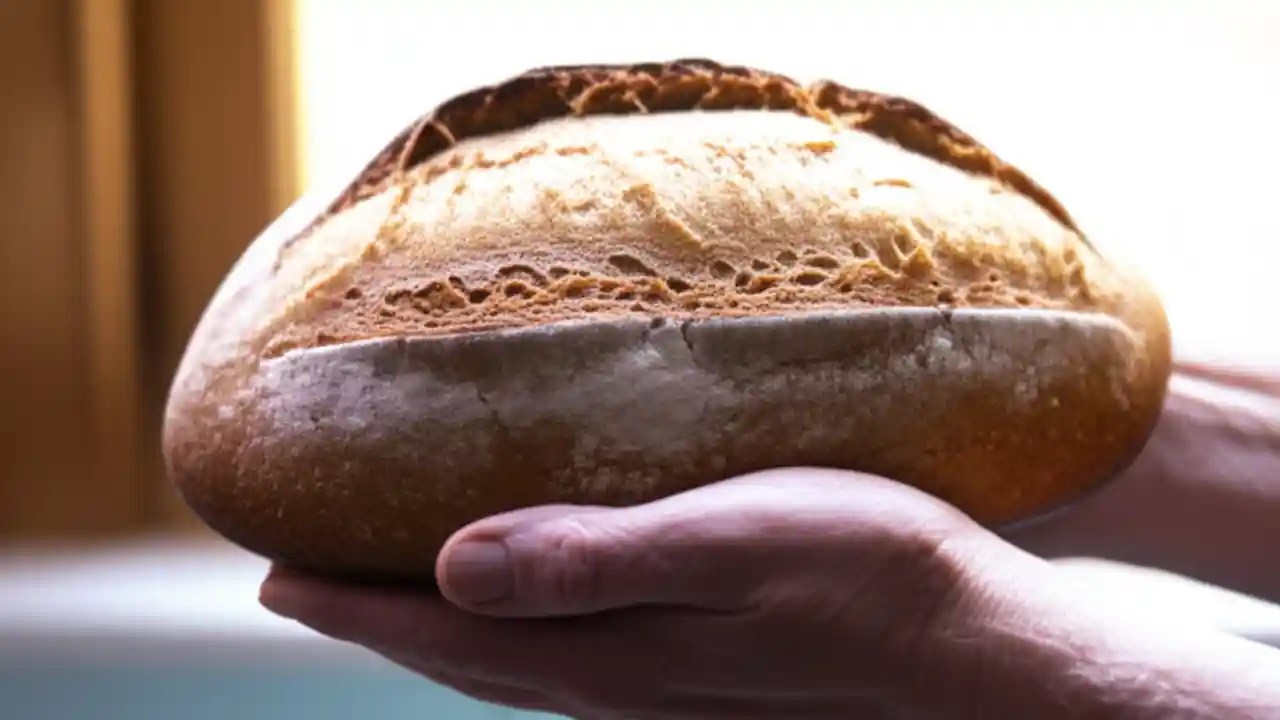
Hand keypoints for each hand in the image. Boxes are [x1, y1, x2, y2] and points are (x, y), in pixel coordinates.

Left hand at [259, 469, 1005, 718]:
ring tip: (394, 594)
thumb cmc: (870, 577)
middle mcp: (623, 685)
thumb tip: (452, 564)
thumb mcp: (728, 546)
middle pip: (464, 656)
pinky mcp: (709, 679)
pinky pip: (575, 661)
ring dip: (440, 632)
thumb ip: (591, 558)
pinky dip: (520, 635)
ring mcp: (667, 692)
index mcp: (611, 651)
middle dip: (374, 620)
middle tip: (300, 584)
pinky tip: (535, 608)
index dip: (351, 605)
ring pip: (516, 665)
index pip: (443, 632)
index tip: (271, 577)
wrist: (980, 657)